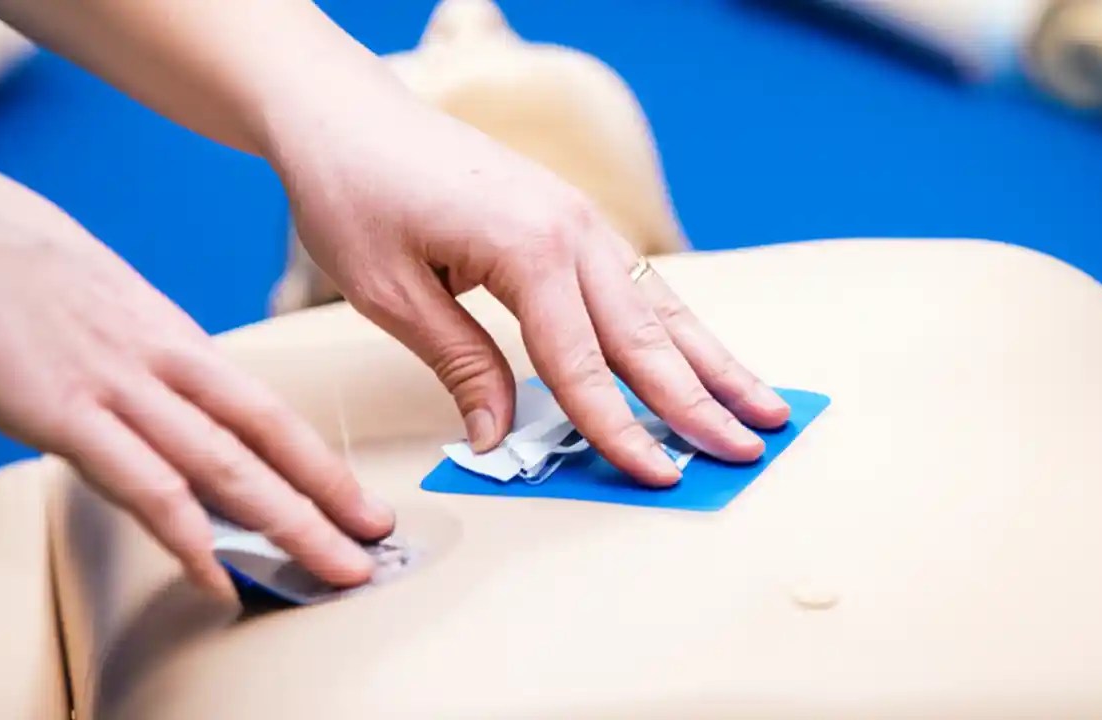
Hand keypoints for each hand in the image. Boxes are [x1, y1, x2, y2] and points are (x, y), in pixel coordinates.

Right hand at [0, 105, 392, 597]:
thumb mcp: (65, 283)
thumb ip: (107, 334)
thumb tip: (125, 374)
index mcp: (155, 323)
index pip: (255, 399)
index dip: (311, 452)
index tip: (351, 491)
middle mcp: (151, 352)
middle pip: (264, 433)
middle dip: (329, 493)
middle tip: (379, 537)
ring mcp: (110, 381)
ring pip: (225, 464)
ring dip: (290, 523)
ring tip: (338, 568)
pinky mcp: (55, 408)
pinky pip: (141, 485)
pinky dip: (188, 538)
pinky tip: (220, 579)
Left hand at [271, 88, 791, 485]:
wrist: (340, 110)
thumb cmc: (353, 191)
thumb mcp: (390, 292)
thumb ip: (459, 363)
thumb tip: (498, 437)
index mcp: (528, 248)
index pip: (583, 364)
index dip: (619, 428)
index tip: (659, 477)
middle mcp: (571, 229)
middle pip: (645, 333)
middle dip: (699, 399)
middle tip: (749, 450)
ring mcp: (576, 217)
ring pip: (656, 302)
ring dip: (710, 357)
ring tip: (761, 402)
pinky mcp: (566, 216)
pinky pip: (633, 280)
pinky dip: (673, 323)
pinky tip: (699, 350)